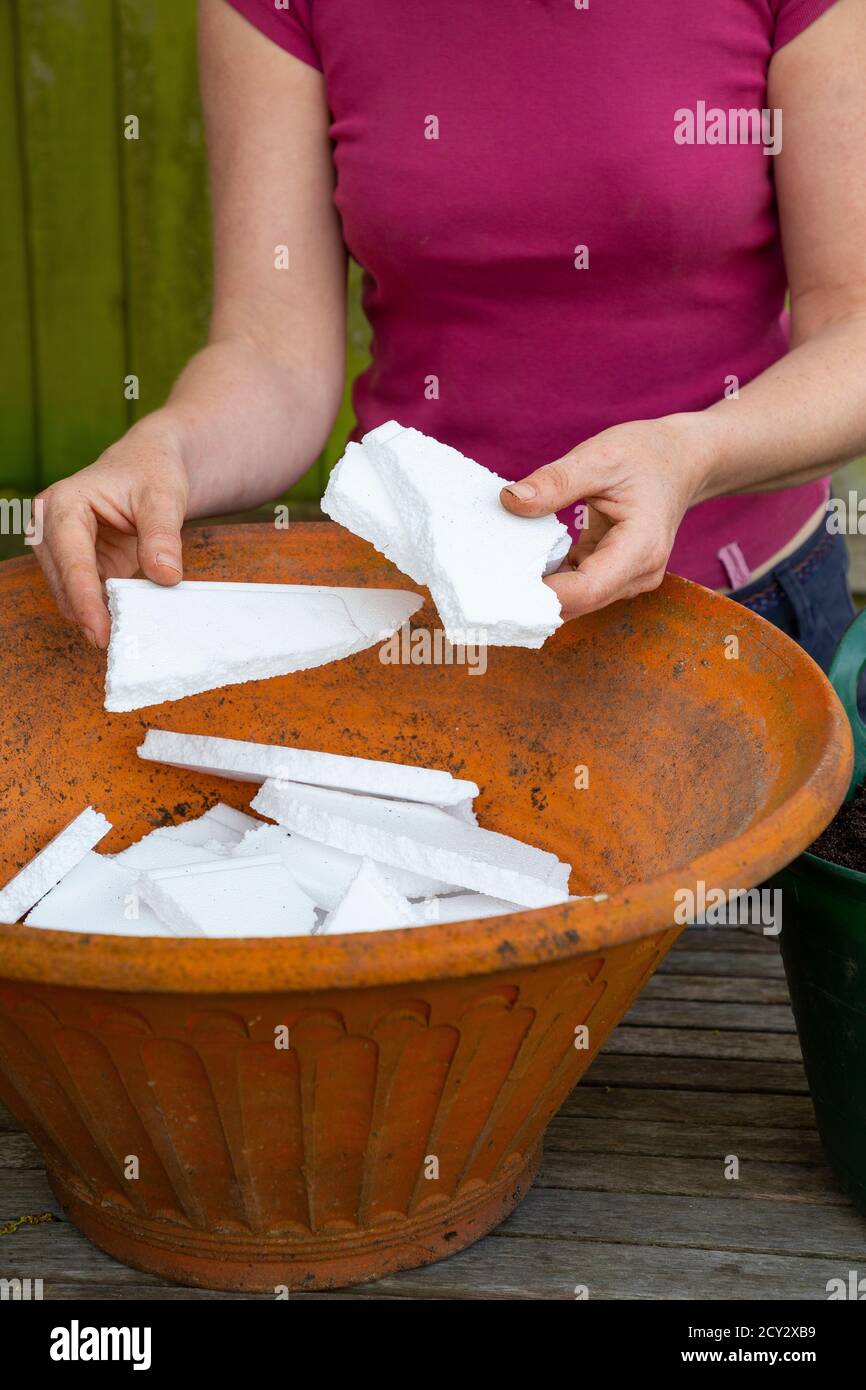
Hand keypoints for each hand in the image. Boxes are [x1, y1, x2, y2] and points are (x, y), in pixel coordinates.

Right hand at [34, 415, 189, 648]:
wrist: (149, 464)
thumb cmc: (153, 472)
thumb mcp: (165, 498)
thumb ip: (162, 537)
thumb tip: (165, 577)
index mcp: (64, 504)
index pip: (71, 561)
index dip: (85, 599)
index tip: (100, 633)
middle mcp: (50, 525)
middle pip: (63, 582)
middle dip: (86, 614)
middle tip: (117, 645)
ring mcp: (59, 547)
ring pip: (68, 594)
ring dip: (93, 615)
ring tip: (123, 637)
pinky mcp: (76, 562)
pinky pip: (84, 594)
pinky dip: (101, 610)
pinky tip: (122, 623)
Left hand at [500, 414, 714, 618]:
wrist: (683, 459)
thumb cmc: (648, 454)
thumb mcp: (599, 457)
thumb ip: (555, 482)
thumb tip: (510, 501)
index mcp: (640, 548)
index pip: (587, 590)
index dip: (543, 595)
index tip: (501, 586)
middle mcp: (639, 574)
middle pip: (579, 603)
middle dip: (533, 599)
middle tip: (484, 585)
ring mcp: (629, 579)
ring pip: (577, 601)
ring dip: (540, 592)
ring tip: (496, 575)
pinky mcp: (615, 575)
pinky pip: (578, 588)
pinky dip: (551, 580)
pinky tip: (521, 566)